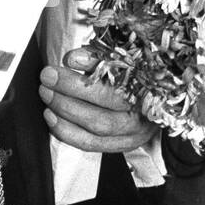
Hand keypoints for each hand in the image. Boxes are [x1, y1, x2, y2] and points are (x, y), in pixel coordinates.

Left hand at [38, 46, 156, 152]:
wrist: (156, 102)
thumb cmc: (136, 78)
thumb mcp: (124, 63)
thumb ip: (100, 59)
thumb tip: (73, 59)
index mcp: (149, 89)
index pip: (119, 81)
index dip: (92, 69)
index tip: (68, 59)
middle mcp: (143, 116)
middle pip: (106, 106)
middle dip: (71, 91)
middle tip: (48, 77)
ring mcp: (133, 134)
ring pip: (97, 128)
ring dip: (66, 111)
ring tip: (47, 95)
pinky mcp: (120, 146)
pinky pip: (90, 144)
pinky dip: (67, 132)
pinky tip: (52, 117)